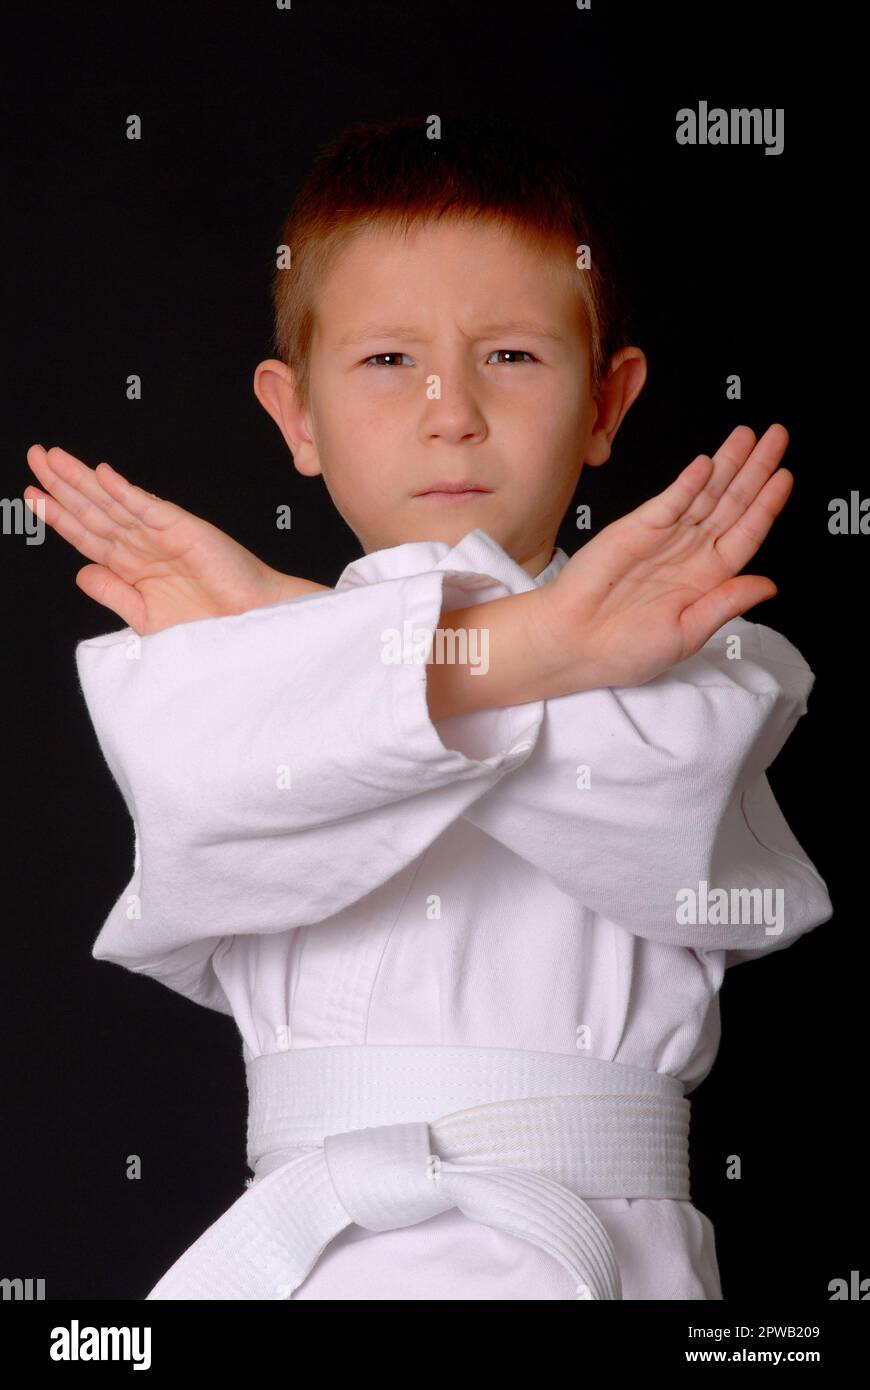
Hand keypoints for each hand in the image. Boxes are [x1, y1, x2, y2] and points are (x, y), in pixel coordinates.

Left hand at [23, 445, 329, 634]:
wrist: (249, 628)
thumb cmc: (207, 626)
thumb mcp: (145, 617)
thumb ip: (113, 593)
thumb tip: (80, 573)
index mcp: (132, 564)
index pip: (86, 534)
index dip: (57, 515)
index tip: (32, 497)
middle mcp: (143, 544)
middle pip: (93, 509)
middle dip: (62, 484)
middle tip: (35, 457)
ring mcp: (162, 535)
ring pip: (113, 503)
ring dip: (82, 480)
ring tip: (53, 459)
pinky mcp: (185, 531)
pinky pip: (149, 509)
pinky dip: (126, 492)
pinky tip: (102, 476)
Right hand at [533, 424, 792, 693]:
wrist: (574, 643)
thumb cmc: (623, 649)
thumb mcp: (687, 634)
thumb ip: (726, 603)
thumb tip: (768, 585)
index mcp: (706, 578)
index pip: (746, 533)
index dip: (768, 505)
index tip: (785, 478)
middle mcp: (689, 552)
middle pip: (732, 503)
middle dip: (756, 469)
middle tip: (777, 437)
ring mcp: (664, 537)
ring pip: (705, 494)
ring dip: (727, 463)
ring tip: (749, 437)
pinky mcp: (636, 528)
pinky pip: (670, 502)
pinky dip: (688, 483)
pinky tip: (707, 464)